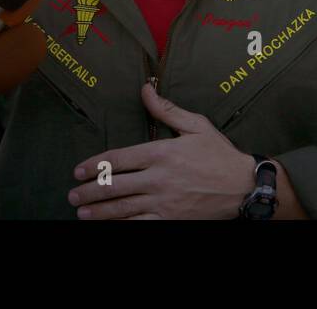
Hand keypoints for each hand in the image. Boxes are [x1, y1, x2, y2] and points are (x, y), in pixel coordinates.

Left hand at [66, 83, 253, 218]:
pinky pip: (140, 225)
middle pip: (114, 186)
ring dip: (99, 212)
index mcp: (162, 153)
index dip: (95, 165)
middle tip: (73, 195)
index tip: (78, 170)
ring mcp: (164, 202)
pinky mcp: (171, 220)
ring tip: (82, 212)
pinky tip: (109, 226)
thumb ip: (166, 110)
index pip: (118, 159)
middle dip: (89, 192)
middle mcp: (159, 179)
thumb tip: (144, 90)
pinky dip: (122, 225)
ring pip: (123, 209)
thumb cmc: (219, 154)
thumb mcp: (196, 125)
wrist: (243, 186)